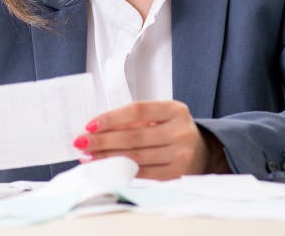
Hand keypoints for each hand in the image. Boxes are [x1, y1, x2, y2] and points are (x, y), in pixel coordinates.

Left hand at [73, 101, 222, 179]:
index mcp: (175, 110)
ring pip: (136, 157)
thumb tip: (97, 129)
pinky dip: (122, 171)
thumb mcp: (161, 117)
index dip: (111, 118)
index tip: (90, 125)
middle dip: (103, 140)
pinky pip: (143, 174)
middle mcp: (180, 131)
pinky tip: (107, 168)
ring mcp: (181, 155)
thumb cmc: (172, 131)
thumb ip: (135, 120)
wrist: (203, 152)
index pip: (137, 111)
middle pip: (134, 136)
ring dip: (107, 158)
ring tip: (88, 157)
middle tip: (81, 142)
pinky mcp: (177, 175)